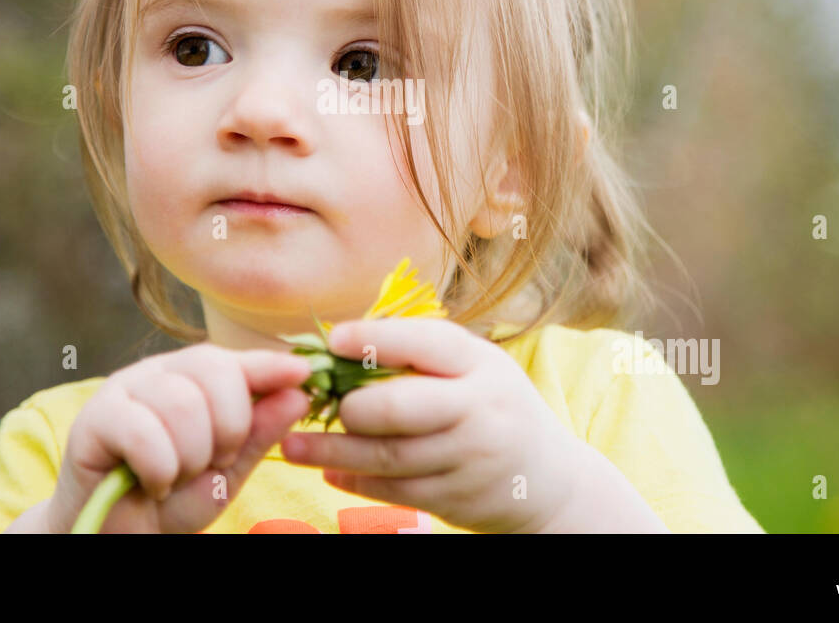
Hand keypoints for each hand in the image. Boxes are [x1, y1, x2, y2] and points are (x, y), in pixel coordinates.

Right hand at [45, 343, 312, 532]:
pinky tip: (152, 482)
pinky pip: (143, 431)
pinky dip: (159, 468)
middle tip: (214, 462)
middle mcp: (158, 373)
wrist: (116, 537)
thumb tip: (299, 392)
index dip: (270, 364)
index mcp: (191, 379)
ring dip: (191, 456)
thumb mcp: (226, 473)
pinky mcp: (94, 417)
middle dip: (229, 426)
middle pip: (215, 371)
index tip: (303, 373)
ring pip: (182, 403)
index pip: (236, 359)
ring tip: (176, 477)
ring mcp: (124, 389)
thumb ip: (258, 434)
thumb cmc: (170, 501)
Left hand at [278, 318, 598, 532]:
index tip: (331, 339)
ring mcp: (470, 459)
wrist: (547, 480)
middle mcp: (479, 410)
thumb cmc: (491, 405)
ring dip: (333, 450)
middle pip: (401, 406)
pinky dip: (354, 480)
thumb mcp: (474, 367)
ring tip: (291, 444)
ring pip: (389, 456)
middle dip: (351, 405)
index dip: (375, 340)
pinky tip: (328, 469)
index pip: (426, 344)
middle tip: (315, 402)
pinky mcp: (457, 498)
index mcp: (481, 364)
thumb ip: (420, 353)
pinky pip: (395, 490)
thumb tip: (338, 341)